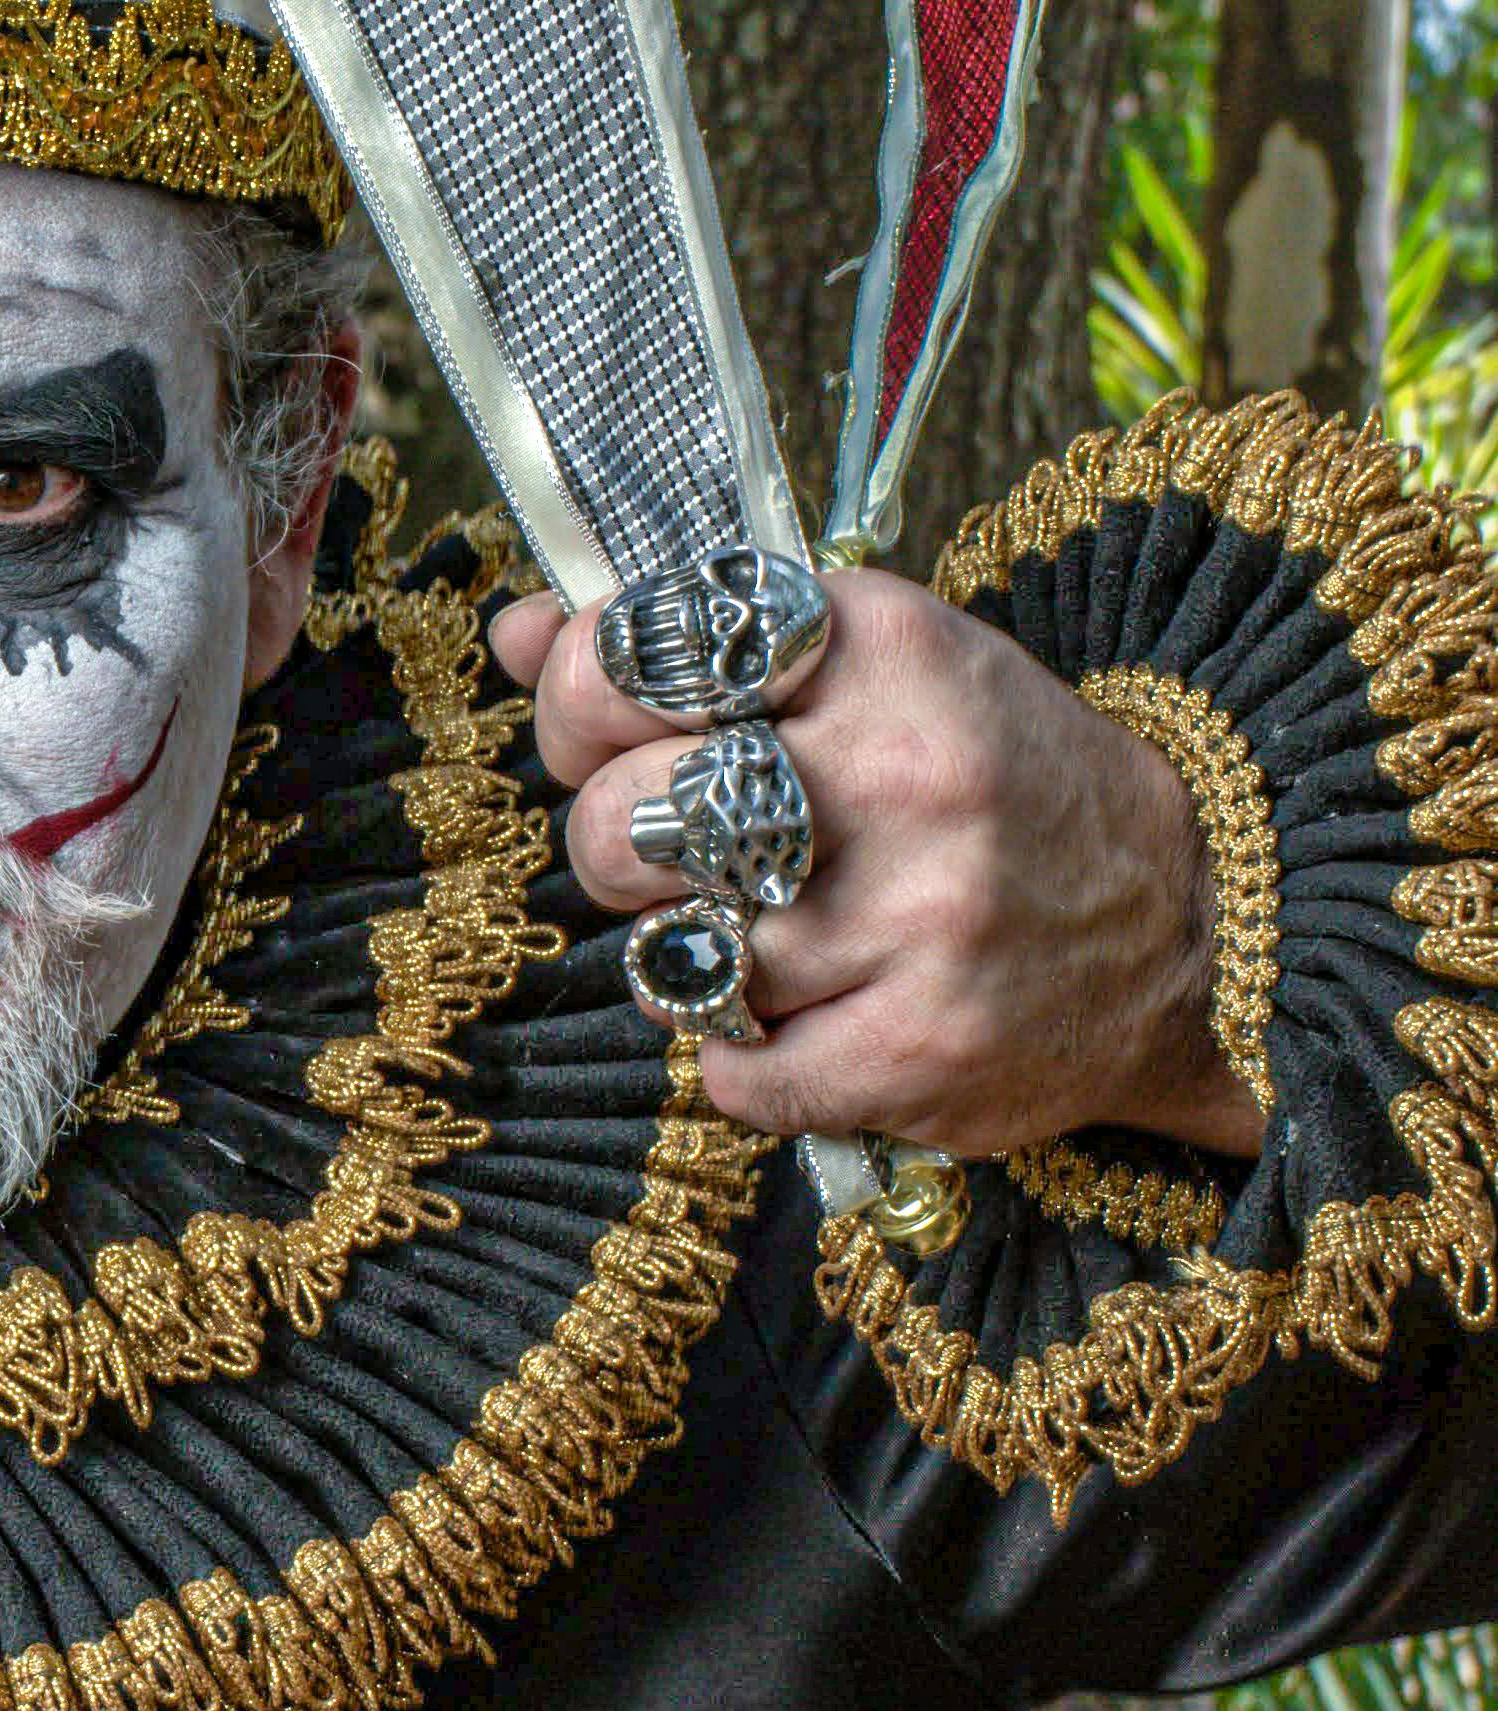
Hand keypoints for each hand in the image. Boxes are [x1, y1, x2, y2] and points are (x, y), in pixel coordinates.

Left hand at [489, 565, 1269, 1163]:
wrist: (1190, 925)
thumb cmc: (996, 784)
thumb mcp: (872, 670)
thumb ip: (693, 647)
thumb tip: (519, 636)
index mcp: (885, 650)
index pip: (646, 652)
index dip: (582, 697)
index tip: (603, 724)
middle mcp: (904, 775)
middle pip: (627, 814)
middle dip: (613, 840)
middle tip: (673, 849)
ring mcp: (916, 923)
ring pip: (675, 954)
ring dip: (692, 956)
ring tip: (765, 932)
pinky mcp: (920, 1053)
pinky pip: (732, 1075)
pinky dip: (741, 1060)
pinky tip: (806, 1020)